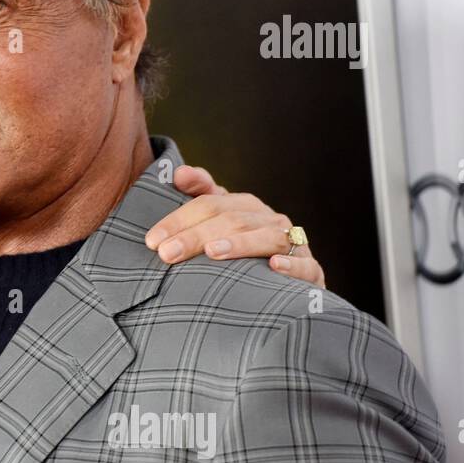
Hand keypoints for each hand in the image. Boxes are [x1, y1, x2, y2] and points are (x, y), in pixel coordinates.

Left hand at [144, 165, 325, 287]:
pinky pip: (306, 266)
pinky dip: (291, 265)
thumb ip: (198, 196)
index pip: (208, 204)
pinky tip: (273, 267)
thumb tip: (177, 172)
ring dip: (240, 244)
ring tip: (212, 252)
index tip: (152, 240)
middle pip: (233, 220)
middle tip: (167, 253)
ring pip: (268, 237)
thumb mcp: (216, 225)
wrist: (282, 290)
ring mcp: (292, 244)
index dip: (179, 220)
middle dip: (197, 235)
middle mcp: (269, 221)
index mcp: (245, 207)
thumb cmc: (239, 255)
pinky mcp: (311, 272)